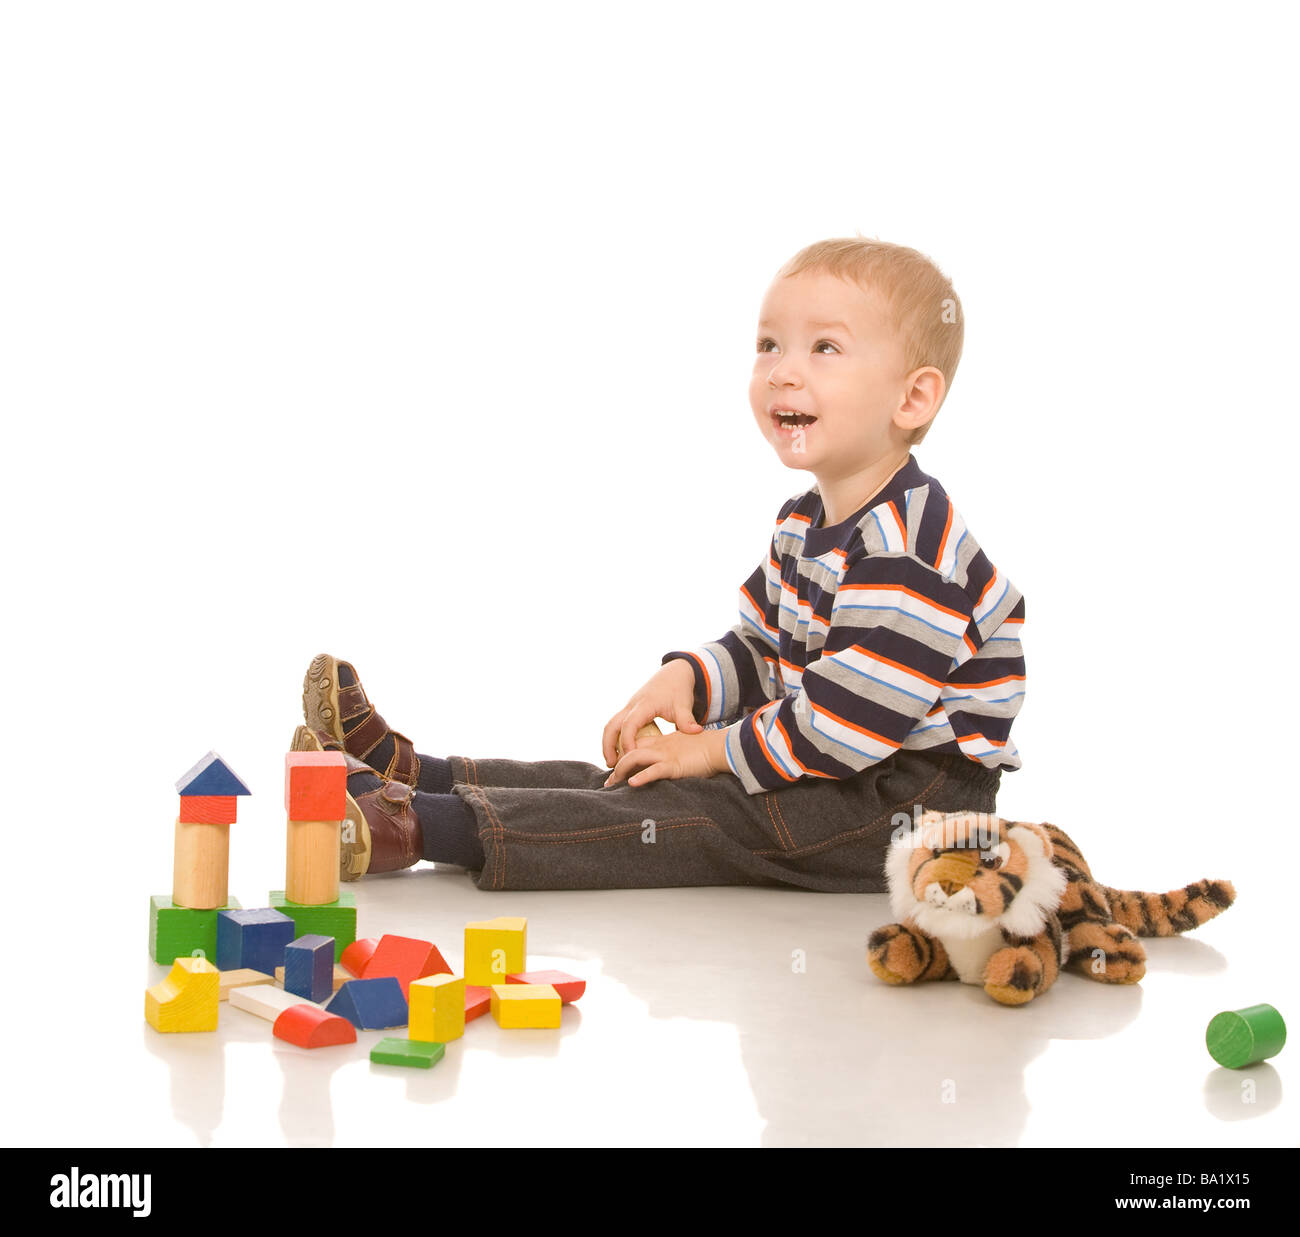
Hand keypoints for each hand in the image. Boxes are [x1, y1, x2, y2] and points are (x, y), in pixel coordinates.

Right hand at [601, 659, 702, 767]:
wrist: (674, 674)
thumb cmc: (678, 690)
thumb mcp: (684, 705)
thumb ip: (687, 720)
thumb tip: (696, 731)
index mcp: (644, 705)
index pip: (629, 724)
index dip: (627, 741)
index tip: (630, 757)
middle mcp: (632, 706)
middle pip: (611, 726)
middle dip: (608, 745)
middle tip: (612, 765)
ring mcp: (629, 708)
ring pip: (611, 725)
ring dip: (609, 743)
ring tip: (613, 763)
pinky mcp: (630, 711)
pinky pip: (617, 725)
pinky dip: (615, 739)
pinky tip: (622, 753)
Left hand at [603, 727, 728, 788]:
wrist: (722, 747)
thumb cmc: (707, 751)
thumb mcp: (684, 752)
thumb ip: (672, 758)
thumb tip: (664, 771)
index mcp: (662, 742)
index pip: (635, 746)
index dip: (623, 757)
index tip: (616, 771)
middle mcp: (660, 747)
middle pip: (629, 752)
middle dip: (616, 767)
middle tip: (609, 783)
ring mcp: (665, 755)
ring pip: (635, 759)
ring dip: (621, 771)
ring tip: (613, 784)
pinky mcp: (674, 765)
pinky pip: (654, 770)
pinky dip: (642, 777)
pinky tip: (632, 784)